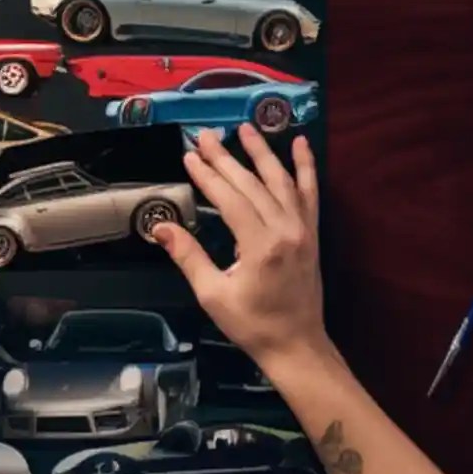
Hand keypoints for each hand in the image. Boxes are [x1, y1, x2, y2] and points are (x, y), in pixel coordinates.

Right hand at [152, 125, 331, 373]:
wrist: (296, 345)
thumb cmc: (252, 325)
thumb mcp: (212, 294)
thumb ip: (189, 256)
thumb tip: (161, 227)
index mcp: (260, 245)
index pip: (230, 199)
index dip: (208, 176)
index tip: (189, 155)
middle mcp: (285, 230)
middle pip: (252, 184)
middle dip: (227, 158)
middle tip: (206, 136)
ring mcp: (302, 229)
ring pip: (281, 181)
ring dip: (262, 152)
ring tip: (245, 128)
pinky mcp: (311, 233)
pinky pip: (310, 193)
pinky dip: (305, 167)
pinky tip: (301, 145)